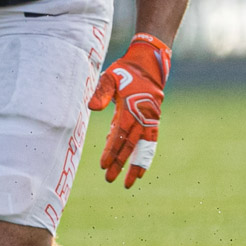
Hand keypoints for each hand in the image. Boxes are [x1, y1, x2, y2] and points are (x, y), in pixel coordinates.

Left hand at [87, 33, 170, 187]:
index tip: (103, 165)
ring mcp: (149, 119)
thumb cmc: (125, 70)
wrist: (148, 63)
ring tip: (130, 181)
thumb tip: (92, 108)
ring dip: (137, 164)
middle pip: (130, 145)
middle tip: (110, 180)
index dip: (111, 151)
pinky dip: (145, 154)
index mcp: (130, 108)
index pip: (119, 135)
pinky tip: (137, 165)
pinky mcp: (152, 119)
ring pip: (144, 147)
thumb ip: (101, 92)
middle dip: (120, 163)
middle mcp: (142, 117)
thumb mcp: (109, 77)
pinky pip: (150, 141)